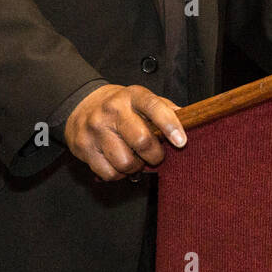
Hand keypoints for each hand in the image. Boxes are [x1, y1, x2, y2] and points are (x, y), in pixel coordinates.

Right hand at [63, 84, 185, 180]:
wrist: (81, 106)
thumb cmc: (120, 107)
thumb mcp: (142, 100)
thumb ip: (165, 109)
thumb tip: (190, 120)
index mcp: (133, 96)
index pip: (154, 107)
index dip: (170, 125)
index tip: (181, 141)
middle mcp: (113, 110)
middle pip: (141, 140)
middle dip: (155, 155)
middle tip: (156, 156)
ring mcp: (96, 129)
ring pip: (125, 161)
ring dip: (136, 167)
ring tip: (135, 159)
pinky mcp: (83, 147)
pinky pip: (108, 173)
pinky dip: (118, 175)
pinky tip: (118, 164)